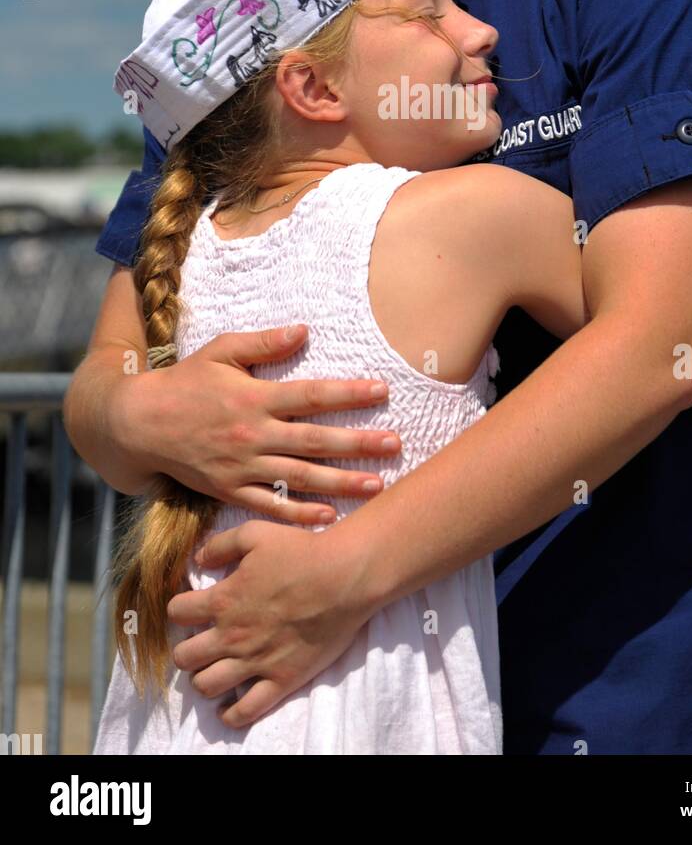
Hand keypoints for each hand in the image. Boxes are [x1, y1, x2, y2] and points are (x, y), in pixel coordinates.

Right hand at [112, 325, 401, 523]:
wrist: (139, 424)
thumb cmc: (185, 382)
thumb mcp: (221, 351)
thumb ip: (263, 342)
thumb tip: (304, 330)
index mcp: (254, 397)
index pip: (310, 395)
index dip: (348, 393)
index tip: (381, 391)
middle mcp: (253, 434)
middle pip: (315, 440)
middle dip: (358, 443)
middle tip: (395, 444)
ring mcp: (242, 467)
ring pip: (300, 477)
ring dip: (341, 482)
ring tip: (378, 484)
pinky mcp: (230, 491)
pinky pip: (271, 506)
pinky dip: (299, 514)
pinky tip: (329, 517)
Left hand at [167, 518, 371, 725]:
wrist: (344, 577)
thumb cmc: (301, 551)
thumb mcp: (255, 534)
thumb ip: (221, 545)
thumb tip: (199, 559)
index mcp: (223, 601)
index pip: (177, 612)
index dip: (180, 608)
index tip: (192, 608)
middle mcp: (232, 636)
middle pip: (184, 657)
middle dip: (186, 650)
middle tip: (202, 642)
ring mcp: (255, 662)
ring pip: (206, 686)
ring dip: (203, 679)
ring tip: (214, 670)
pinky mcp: (281, 680)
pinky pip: (245, 712)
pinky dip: (231, 715)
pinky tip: (229, 708)